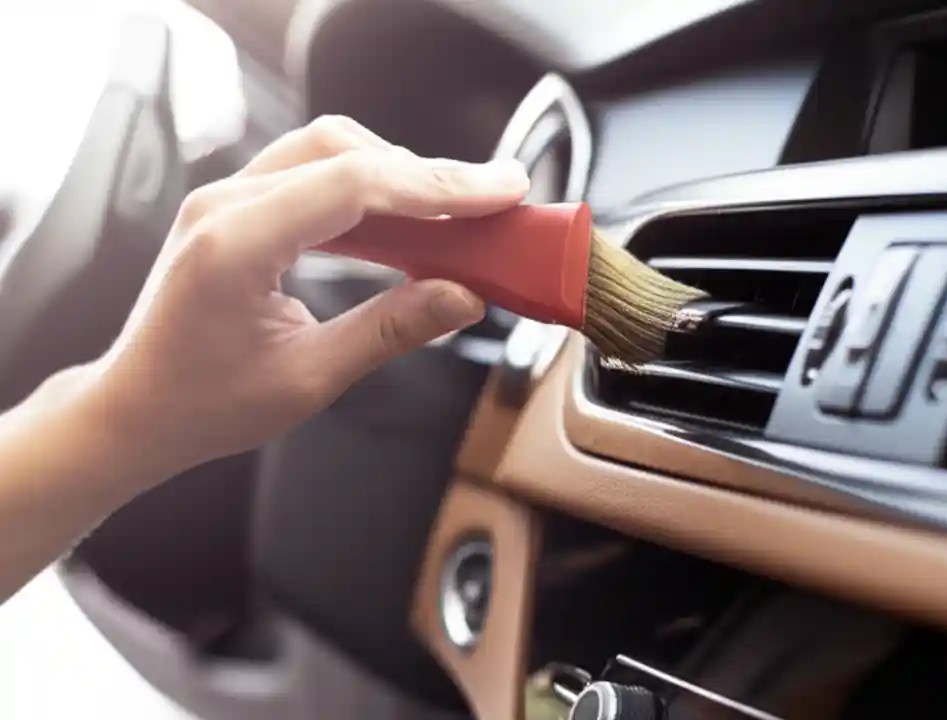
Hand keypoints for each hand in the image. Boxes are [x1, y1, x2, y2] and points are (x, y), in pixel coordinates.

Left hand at [80, 116, 528, 482]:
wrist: (134, 411)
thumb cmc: (202, 405)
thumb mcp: (309, 378)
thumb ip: (390, 330)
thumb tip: (463, 296)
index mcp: (234, 245)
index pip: (353, 184)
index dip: (436, 184)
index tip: (498, 192)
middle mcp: (223, 205)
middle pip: (343, 150)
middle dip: (428, 172)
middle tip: (493, 198)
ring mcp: (225, 199)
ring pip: (329, 150)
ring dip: (398, 174)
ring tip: (458, 212)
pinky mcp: (236, 207)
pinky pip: (311, 172)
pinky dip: (368, 187)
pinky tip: (406, 218)